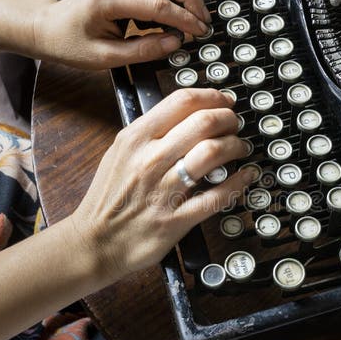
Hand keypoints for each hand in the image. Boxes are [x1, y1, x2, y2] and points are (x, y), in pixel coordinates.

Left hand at [32, 0, 210, 69]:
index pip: (156, 4)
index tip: (198, 31)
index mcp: (105, 0)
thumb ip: (143, 50)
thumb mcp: (105, 58)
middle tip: (202, 19)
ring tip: (196, 4)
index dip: (183, 19)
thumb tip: (175, 42)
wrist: (48, 26)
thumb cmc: (70, 43)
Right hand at [69, 89, 256, 283]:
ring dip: (235, 146)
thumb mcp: (119, 153)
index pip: (182, 101)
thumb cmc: (109, 198)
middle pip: (203, 123)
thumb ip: (149, 133)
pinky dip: (238, 182)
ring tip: (240, 148)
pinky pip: (216, 196)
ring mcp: (163, 190)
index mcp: (135, 139)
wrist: (95, 242)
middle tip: (235, 125)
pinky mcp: (175, 219)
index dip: (212, 97)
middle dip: (229, 119)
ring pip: (212, 153)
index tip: (224, 102)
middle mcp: (149, 160)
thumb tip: (187, 115)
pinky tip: (246, 176)